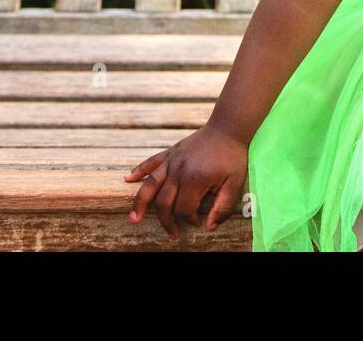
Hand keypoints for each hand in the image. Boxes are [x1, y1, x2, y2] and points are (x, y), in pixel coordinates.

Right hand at [124, 122, 249, 240]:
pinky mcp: (170, 152)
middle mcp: (178, 171)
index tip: (199, 222)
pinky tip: (128, 179)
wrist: (227, 127)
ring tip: (134, 218)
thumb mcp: (235, 183)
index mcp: (195, 179)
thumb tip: (209, 228)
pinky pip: (151, 162)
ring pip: (150, 184)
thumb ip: (223, 207)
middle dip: (166, 221)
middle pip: (164, 202)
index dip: (190, 220)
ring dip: (140, 202)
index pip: (184, 209)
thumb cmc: (233, 156)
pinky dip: (139, 170)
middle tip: (173, 234)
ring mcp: (172, 160)